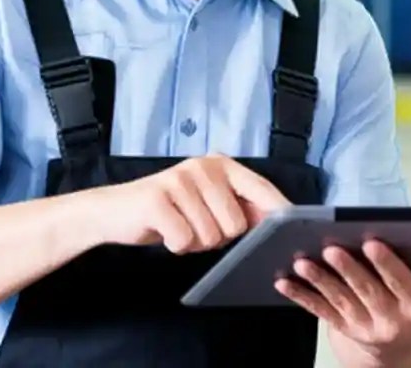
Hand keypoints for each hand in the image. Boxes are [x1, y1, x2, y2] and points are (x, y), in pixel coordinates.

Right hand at [97, 154, 290, 253]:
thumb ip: (239, 206)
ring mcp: (179, 180)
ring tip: (179, 226)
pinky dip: (175, 246)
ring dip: (196, 242)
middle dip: (218, 237)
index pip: (260, 188)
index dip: (279, 211)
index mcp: (220, 165)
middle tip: (195, 224)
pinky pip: (184, 241)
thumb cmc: (169, 210)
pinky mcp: (157, 199)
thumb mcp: (207, 202)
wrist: (114, 211)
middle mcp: (203, 167)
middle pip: (236, 224)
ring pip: (211, 237)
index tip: (296, 227)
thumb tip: (278, 221)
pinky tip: (164, 231)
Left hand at [275, 240, 410, 364]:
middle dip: (348, 270)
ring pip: (339, 301)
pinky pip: (319, 311)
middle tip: (332, 248)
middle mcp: (390, 320)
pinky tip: (283, 282)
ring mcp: (363, 325)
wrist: (403, 345)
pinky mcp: (342, 327)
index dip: (387, 264)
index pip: (402, 284)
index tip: (373, 241)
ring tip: (302, 262)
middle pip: (367, 292)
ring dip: (319, 281)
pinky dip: (301, 296)